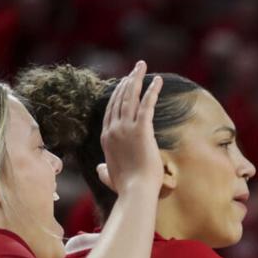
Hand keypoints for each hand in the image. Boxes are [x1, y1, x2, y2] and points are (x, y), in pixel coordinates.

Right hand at [96, 61, 163, 195]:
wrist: (136, 191)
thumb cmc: (126, 187)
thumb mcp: (110, 177)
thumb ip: (104, 170)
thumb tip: (100, 169)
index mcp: (106, 137)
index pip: (110, 110)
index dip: (117, 94)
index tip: (124, 83)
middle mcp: (113, 129)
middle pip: (119, 99)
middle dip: (127, 81)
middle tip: (135, 69)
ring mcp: (126, 128)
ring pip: (130, 97)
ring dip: (136, 79)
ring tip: (142, 66)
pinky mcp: (141, 130)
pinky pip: (146, 105)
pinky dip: (151, 90)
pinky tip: (157, 80)